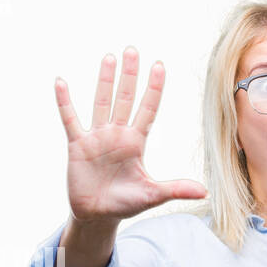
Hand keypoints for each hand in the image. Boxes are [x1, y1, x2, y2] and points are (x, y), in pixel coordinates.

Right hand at [54, 47, 207, 223]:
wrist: (98, 215)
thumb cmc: (125, 204)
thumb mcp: (152, 196)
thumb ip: (176, 190)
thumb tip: (205, 192)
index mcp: (136, 143)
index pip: (148, 110)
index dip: (154, 89)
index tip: (159, 66)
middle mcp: (117, 135)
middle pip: (125, 99)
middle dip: (130, 76)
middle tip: (133, 50)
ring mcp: (97, 138)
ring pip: (102, 102)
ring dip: (105, 81)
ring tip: (109, 57)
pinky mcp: (78, 146)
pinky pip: (71, 119)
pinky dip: (65, 102)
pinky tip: (61, 82)